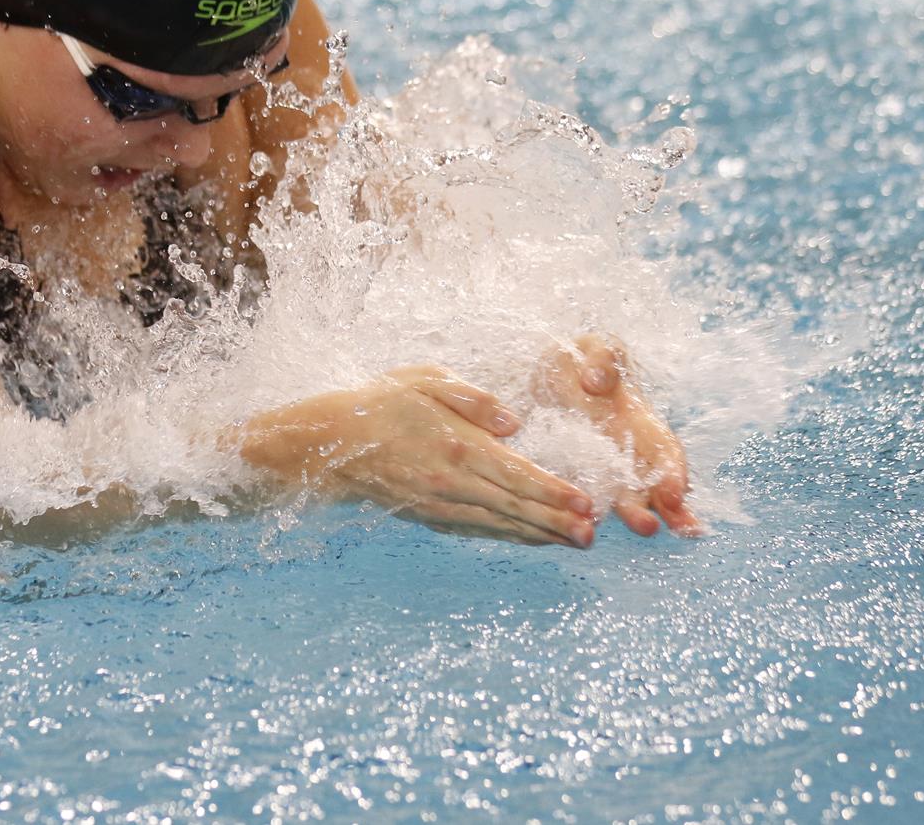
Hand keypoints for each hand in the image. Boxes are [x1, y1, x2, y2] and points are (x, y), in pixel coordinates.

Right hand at [253, 366, 598, 547]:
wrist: (331, 442)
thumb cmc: (383, 402)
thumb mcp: (427, 380)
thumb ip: (474, 399)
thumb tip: (514, 422)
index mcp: (457, 447)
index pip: (516, 474)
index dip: (554, 492)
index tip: (586, 503)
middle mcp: (451, 483)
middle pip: (515, 508)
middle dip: (557, 523)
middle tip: (592, 536)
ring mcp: (440, 505)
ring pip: (499, 524)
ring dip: (539, 535)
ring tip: (574, 542)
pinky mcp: (430, 516)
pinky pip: (477, 530)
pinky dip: (508, 536)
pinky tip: (532, 538)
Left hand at [533, 335, 702, 537]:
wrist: (542, 375)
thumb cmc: (576, 360)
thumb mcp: (592, 347)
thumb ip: (602, 358)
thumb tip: (597, 384)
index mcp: (638, 420)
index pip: (665, 451)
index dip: (674, 473)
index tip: (675, 494)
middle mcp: (627, 451)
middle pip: (654, 485)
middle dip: (664, 509)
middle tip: (654, 526)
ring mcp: (602, 467)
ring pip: (625, 498)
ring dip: (633, 516)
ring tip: (639, 530)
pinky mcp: (574, 476)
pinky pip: (585, 498)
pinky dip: (589, 514)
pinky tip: (586, 528)